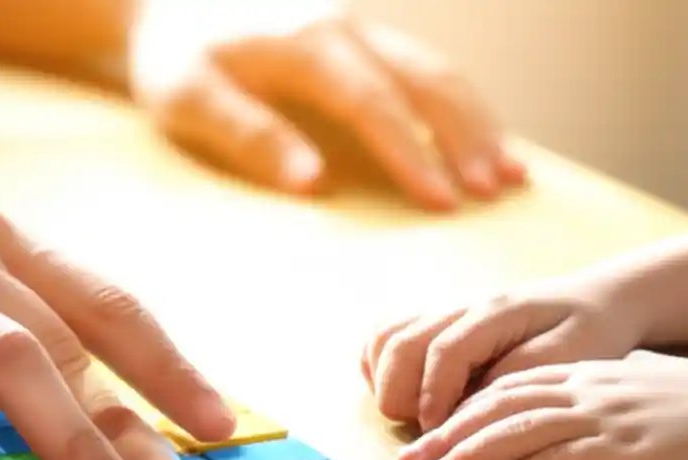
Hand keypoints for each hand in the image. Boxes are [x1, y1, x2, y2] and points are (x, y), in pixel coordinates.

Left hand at [128, 0, 525, 209]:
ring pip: (437, 71)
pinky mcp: (364, 42)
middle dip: (467, 135)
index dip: (410, 153)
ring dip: (479, 122)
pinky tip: (486, 144)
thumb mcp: (188, 97)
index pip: (372, 101)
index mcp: (304, 44)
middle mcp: (345, 30)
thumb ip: (249, 134)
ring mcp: (361, 31)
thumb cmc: (175, 55)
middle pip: (426, 78)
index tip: (442, 201)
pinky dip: (463, 109)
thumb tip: (314, 185)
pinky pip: (426, 72)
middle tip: (496, 192)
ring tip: (512, 177)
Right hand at [362, 279, 648, 431]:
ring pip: (383, 337)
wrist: (598, 301)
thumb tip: (470, 407)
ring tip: (413, 414)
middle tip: (426, 431)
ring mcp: (443, 312)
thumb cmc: (592, 331)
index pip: (444, 350)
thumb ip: (518, 377)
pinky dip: (380, 369)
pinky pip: (385, 338)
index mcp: (495, 312)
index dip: (434, 396)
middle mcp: (460, 306)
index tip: (438, 432)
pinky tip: (407, 397)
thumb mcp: (572, 355)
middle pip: (398, 341)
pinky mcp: (435, 324)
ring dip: (385, 381)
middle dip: (398, 393)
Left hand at [399, 351, 687, 459]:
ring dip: (471, 454)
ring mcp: (608, 419)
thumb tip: (556, 431)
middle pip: (499, 405)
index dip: (463, 410)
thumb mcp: (645, 394)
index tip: (429, 435)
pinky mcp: (629, 453)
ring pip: (518, 429)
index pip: (509, 387)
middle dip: (449, 433)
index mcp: (592, 376)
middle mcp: (591, 390)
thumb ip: (598, 404)